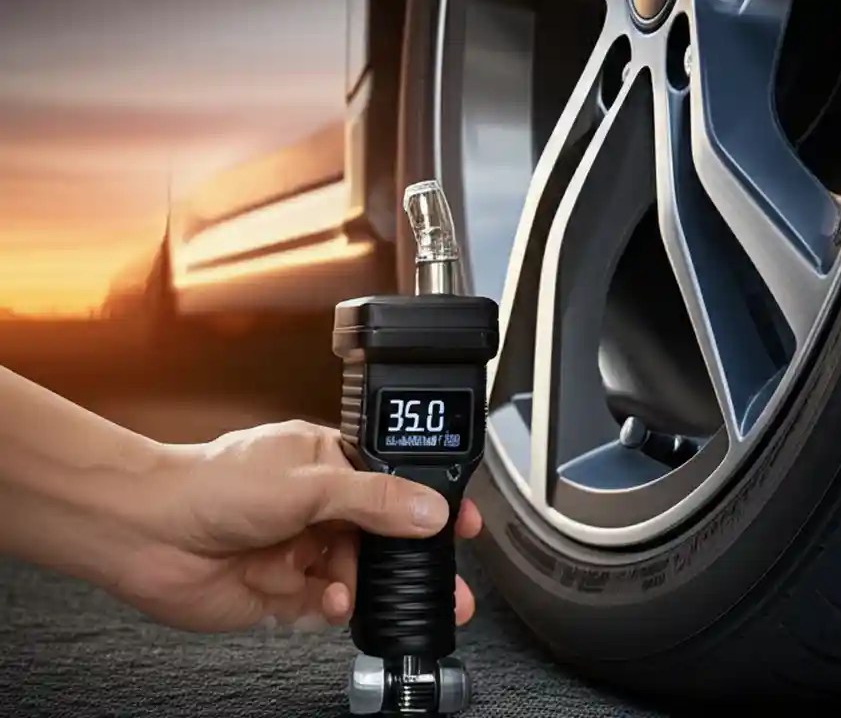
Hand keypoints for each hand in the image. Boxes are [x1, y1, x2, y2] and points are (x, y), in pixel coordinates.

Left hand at [107, 419, 480, 633]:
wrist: (146, 533)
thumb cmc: (211, 486)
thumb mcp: (309, 483)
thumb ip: (375, 499)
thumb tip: (431, 510)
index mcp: (330, 463)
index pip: (396, 480)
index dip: (430, 502)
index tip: (463, 522)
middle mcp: (320, 506)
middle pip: (384, 535)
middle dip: (414, 561)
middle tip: (447, 583)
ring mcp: (303, 549)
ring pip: (360, 575)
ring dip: (368, 588)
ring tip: (366, 595)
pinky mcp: (284, 592)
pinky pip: (329, 606)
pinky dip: (336, 608)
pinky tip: (331, 603)